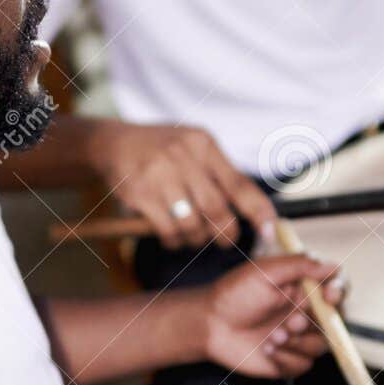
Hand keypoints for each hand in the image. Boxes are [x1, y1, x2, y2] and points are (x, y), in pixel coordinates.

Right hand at [91, 122, 275, 249]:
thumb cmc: (162, 150)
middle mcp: (184, 157)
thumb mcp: (193, 148)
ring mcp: (160, 175)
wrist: (113, 143)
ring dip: (196, 239)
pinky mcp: (140, 194)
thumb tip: (254, 209)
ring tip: (193, 237)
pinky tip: (172, 237)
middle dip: (226, 233)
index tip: (270, 231)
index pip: (239, 184)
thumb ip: (219, 173)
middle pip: (217, 209)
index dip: (258, 211)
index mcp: (204, 145)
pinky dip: (174, 241)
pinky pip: (167, 230)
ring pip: (192, 224)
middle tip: (225, 241)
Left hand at [203, 254, 341, 377]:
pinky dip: (286, 358)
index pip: (336, 289)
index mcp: (302, 288)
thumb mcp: (265, 272)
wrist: (209, 326)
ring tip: (272, 337)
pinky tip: (266, 350)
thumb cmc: (233, 294)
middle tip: (291, 322)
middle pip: (334, 321)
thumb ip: (300, 266)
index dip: (338, 293)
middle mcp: (305, 312)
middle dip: (314, 323)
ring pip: (321, 345)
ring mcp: (298, 337)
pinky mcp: (288, 359)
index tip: (329, 295)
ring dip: (298, 342)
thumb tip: (334, 266)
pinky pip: (304, 365)